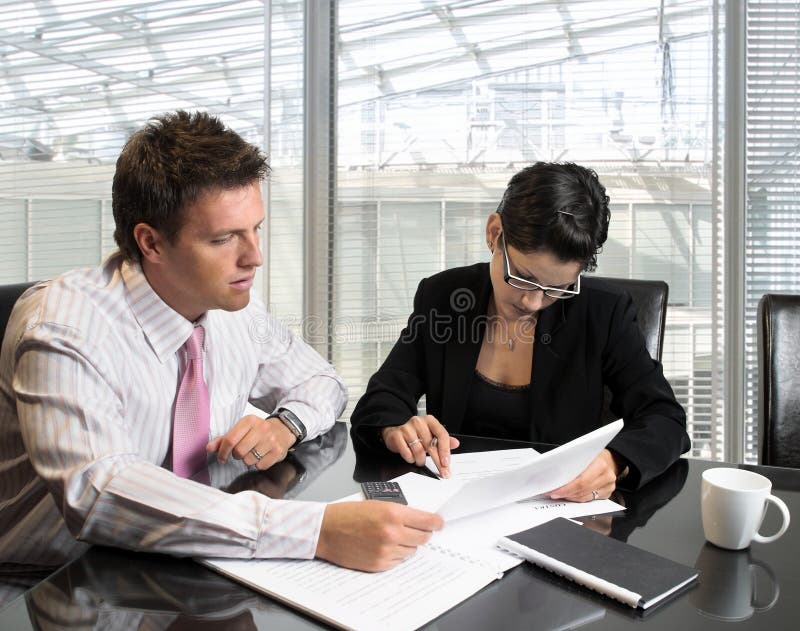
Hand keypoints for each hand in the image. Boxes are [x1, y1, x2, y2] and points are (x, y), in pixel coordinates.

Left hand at [207, 414, 295, 469]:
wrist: (283, 429)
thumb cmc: (258, 430)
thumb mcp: (242, 429)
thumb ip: (224, 438)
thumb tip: (208, 448)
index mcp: (249, 421)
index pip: (230, 440)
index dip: (222, 452)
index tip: (221, 458)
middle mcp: (261, 429)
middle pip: (239, 452)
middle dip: (237, 455)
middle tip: (242, 452)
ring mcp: (271, 441)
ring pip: (249, 461)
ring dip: (248, 460)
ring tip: (254, 452)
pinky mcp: (278, 452)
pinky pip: (260, 466)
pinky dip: (259, 464)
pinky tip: (262, 456)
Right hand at [315, 501, 443, 571]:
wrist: (326, 530)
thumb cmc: (349, 515)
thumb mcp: (378, 505)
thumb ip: (401, 513)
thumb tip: (421, 521)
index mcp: (393, 513)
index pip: (427, 521)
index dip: (436, 523)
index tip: (439, 524)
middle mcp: (392, 533)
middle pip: (423, 538)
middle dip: (422, 534)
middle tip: (416, 530)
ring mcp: (386, 551)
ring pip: (412, 551)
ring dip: (407, 545)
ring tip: (390, 537)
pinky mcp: (379, 564)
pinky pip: (398, 561)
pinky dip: (395, 555)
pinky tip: (382, 547)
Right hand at [381, 415, 459, 477]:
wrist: (395, 430)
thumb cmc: (415, 433)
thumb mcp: (431, 434)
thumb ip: (443, 439)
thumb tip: (455, 443)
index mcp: (430, 421)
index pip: (441, 434)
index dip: (445, 450)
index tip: (446, 462)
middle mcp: (418, 422)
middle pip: (431, 445)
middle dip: (438, 462)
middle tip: (443, 472)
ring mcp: (406, 428)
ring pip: (418, 450)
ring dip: (421, 460)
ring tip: (421, 460)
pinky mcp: (397, 436)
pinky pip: (407, 453)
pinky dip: (410, 459)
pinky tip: (411, 457)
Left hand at [547, 448, 618, 501]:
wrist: (610, 459)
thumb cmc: (594, 455)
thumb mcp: (584, 454)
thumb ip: (574, 463)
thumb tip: (555, 472)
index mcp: (601, 465)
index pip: (581, 481)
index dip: (566, 488)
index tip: (554, 490)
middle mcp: (607, 477)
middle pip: (582, 490)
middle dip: (565, 493)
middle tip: (553, 493)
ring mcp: (608, 487)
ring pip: (585, 497)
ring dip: (570, 497)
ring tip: (559, 494)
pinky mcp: (607, 494)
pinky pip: (589, 499)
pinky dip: (577, 498)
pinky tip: (569, 495)